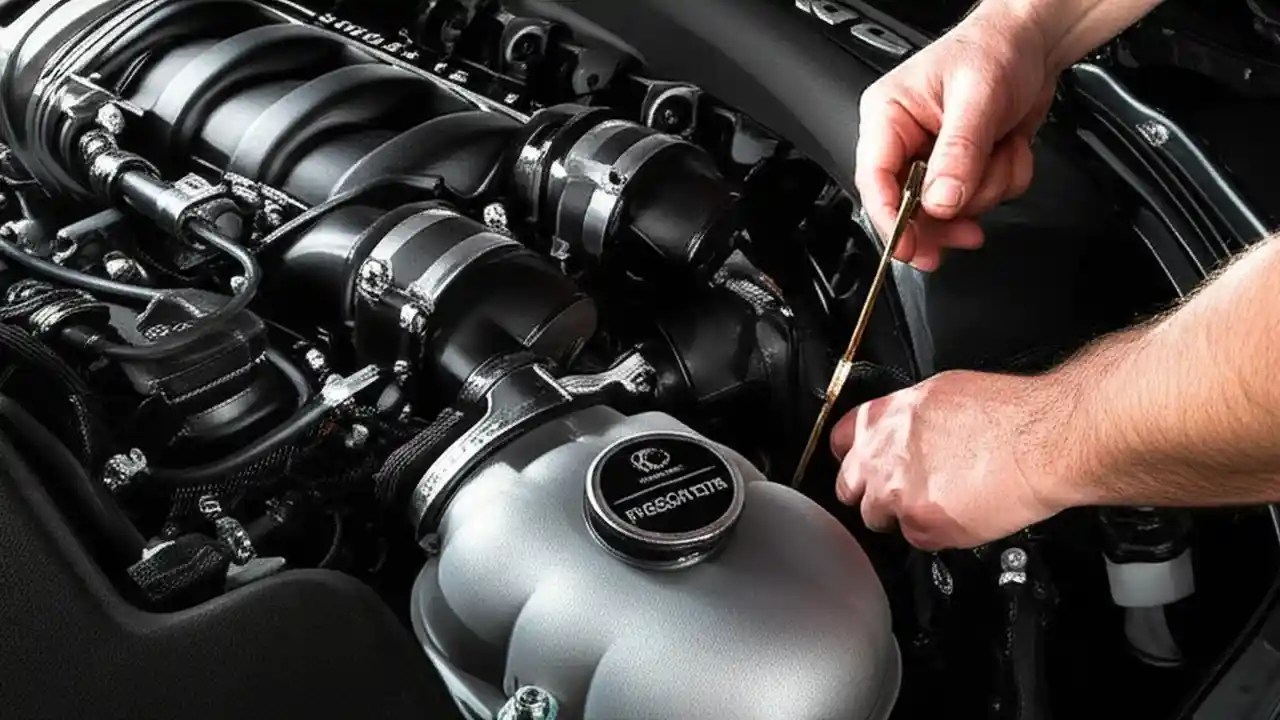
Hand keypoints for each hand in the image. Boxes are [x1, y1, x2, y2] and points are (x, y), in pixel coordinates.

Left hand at [830, 370, 1082, 549]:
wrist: (1041, 440)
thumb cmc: (1007, 413)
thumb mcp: (942, 394)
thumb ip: (909, 419)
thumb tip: (906, 431)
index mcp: (883, 419)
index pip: (840, 442)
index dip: (853, 456)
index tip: (861, 464)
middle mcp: (881, 457)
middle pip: (849, 487)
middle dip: (869, 491)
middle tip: (897, 490)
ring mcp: (897, 494)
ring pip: (877, 518)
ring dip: (900, 514)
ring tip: (937, 501)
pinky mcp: (923, 526)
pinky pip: (916, 540)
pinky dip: (934, 533)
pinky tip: (958, 514)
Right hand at [855, 8, 1058, 270]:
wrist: (1036, 41)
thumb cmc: (996, 48)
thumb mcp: (976, 98)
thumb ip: (957, 153)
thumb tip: (939, 201)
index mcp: (888, 117)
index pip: (875, 181)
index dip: (890, 220)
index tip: (909, 248)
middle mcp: (905, 141)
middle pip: (908, 207)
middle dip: (946, 218)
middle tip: (967, 235)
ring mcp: (934, 159)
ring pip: (949, 209)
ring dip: (987, 189)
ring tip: (1002, 152)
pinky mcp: (963, 169)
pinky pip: (981, 200)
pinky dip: (1004, 181)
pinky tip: (1008, 150)